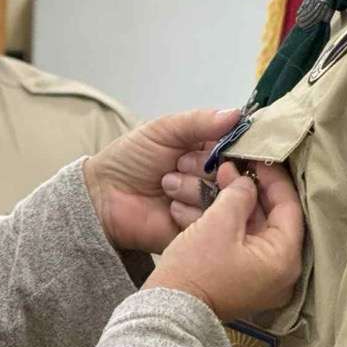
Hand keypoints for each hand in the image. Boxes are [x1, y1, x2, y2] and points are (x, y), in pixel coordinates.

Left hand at [83, 110, 240, 253]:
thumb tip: (237, 114)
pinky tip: (170, 206)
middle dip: (204, 167)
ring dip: (193, 188)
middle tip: (177, 164)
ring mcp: (210, 207)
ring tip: (166, 185)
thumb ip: (199, 121)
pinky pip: (213, 224)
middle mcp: (216, 180)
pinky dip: (191, 211)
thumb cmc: (131, 158)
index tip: (218, 148)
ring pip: (226, 198)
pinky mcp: (200, 232)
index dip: (235, 149)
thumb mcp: (163, 130)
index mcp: (212, 152)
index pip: (243, 149)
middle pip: (236, 175)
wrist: (103, 195)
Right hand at [146, 161, 302, 320]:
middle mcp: (281, 272)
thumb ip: (239, 194)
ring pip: (255, 230)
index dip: (273, 178)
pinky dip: (230, 224)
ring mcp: (262, 279)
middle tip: (233, 167)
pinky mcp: (243, 281)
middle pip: (273, 218)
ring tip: (218, 180)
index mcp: (284, 259)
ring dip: (237, 204)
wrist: (168, 310)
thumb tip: (247, 181)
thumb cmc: (196, 269)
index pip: (290, 207)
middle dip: (251, 190)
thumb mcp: (219, 223)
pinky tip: (211, 202)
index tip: (256, 158)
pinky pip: (243, 244)